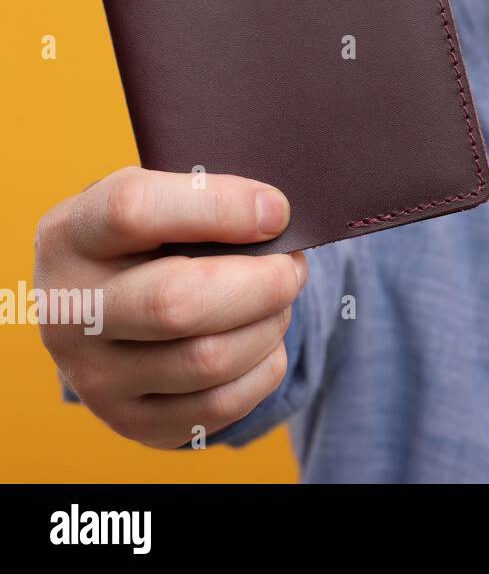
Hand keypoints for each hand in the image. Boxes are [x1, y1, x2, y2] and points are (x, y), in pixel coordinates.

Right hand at [34, 166, 305, 447]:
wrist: (110, 307)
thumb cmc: (152, 238)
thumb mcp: (160, 197)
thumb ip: (209, 196)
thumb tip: (275, 218)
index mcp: (70, 235)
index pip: (133, 211)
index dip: (221, 207)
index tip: (277, 212)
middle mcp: (70, 311)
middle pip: (176, 304)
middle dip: (262, 283)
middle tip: (290, 267)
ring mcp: (93, 377)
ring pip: (209, 360)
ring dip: (269, 326)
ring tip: (277, 301)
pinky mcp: (130, 421)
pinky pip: (222, 405)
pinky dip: (264, 368)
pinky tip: (262, 341)